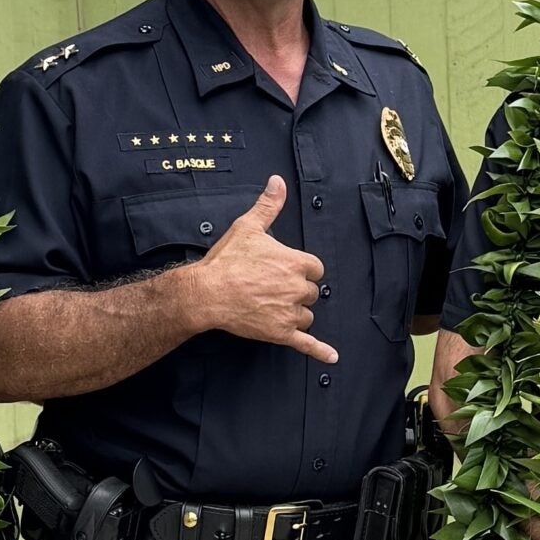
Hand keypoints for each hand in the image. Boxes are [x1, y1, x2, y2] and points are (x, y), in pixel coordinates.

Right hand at [185, 175, 336, 363]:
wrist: (207, 293)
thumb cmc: (226, 261)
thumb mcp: (248, 227)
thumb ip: (268, 206)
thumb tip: (277, 182)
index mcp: (295, 263)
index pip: (315, 268)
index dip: (301, 270)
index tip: (285, 271)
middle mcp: (297, 288)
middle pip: (311, 292)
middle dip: (296, 291)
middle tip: (271, 288)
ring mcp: (290, 313)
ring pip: (306, 315)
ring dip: (295, 313)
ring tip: (271, 307)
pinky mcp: (281, 333)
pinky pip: (306, 343)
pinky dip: (320, 350)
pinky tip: (332, 357)